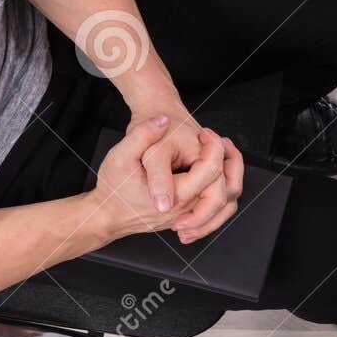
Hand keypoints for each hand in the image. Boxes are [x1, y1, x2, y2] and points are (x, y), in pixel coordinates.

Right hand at [87, 117, 226, 240]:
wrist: (107, 213)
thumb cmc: (113, 188)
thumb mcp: (121, 155)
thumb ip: (142, 136)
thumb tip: (161, 121)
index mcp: (175, 196)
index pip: (210, 172)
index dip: (212, 147)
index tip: (203, 133)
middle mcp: (186, 210)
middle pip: (226, 188)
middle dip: (228, 160)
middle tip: (215, 141)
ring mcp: (188, 215)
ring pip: (226, 201)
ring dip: (230, 175)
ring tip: (221, 152)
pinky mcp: (187, 215)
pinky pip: (215, 206)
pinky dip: (221, 187)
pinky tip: (212, 168)